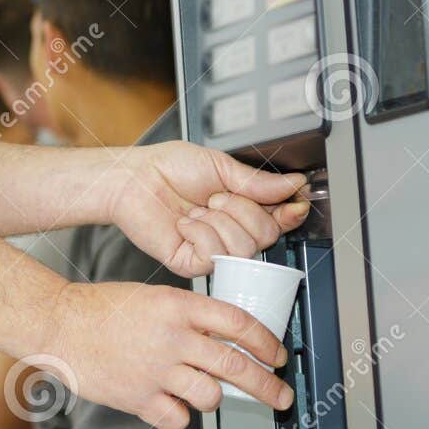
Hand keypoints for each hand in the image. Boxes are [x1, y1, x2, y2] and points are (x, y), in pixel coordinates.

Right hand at [46, 280, 294, 428]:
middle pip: (235, 365)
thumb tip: (227, 336)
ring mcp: (155, 370)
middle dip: (267, 385)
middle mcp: (171, 338)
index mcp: (176, 306)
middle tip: (281, 395)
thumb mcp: (152, 296)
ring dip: (214, 397)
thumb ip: (188, 315)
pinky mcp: (138, 397)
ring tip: (205, 391)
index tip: (276, 354)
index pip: (237, 322)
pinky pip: (178, 418)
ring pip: (210, 396)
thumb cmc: (102, 309)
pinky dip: (180, 414)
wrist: (59, 324)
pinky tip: (171, 402)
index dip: (265, 341)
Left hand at [110, 141, 309, 276]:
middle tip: (216, 197)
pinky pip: (215, 255)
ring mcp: (213, 249)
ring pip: (244, 247)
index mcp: (241, 206)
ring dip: (219, 220)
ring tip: (198, 208)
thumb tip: (292, 184)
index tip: (295, 204)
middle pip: (267, 235)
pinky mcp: (193, 263)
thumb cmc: (168, 168)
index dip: (290, 213)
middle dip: (243, 210)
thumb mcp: (219, 166)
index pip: (279, 219)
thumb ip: (256, 181)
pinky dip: (200, 233)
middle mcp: (230, 230)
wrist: (133, 178)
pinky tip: (186, 223)